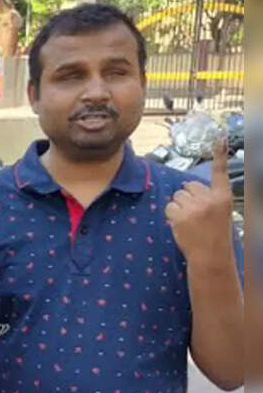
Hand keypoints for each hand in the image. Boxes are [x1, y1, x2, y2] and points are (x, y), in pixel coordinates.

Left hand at [165, 140, 234, 265]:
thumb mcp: (219, 212)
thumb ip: (207, 197)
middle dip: (188, 197)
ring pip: (177, 196)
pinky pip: (169, 207)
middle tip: (197, 215)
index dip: (219, 154)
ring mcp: (194, 207)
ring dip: (180, 206)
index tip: (220, 137)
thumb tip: (187, 186)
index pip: (220, 172)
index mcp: (223, 197)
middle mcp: (209, 199)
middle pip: (188, 185)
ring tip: (190, 221)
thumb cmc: (214, 234)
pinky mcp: (180, 215)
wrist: (210, 256)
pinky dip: (172, 215)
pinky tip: (182, 225)